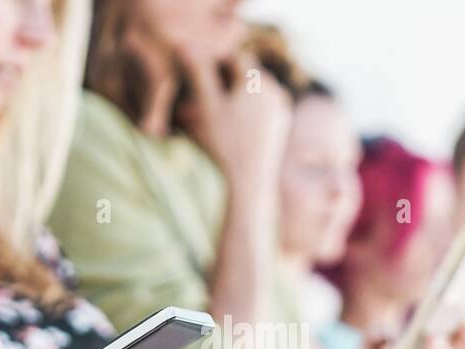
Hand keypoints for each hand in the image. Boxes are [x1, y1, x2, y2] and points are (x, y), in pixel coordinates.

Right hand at [177, 47, 290, 189]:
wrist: (246, 187)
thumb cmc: (221, 146)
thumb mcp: (204, 107)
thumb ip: (196, 73)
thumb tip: (184, 45)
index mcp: (259, 83)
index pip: (233, 58)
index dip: (213, 62)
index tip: (194, 74)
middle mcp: (276, 93)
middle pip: (246, 74)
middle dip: (225, 77)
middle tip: (200, 89)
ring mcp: (280, 112)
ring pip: (254, 92)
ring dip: (234, 93)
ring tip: (211, 108)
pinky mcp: (280, 129)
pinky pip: (260, 110)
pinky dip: (244, 110)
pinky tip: (227, 125)